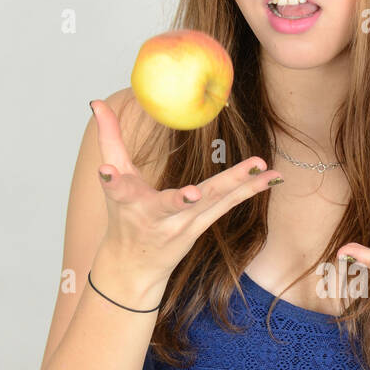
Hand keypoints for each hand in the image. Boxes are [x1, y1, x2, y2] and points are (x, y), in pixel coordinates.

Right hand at [90, 99, 283, 282]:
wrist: (136, 267)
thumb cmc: (124, 216)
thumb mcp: (113, 179)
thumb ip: (108, 138)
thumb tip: (96, 101)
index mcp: (129, 204)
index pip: (119, 190)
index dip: (112, 181)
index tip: (105, 172)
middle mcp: (157, 218)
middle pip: (175, 203)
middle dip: (186, 198)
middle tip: (195, 192)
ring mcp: (183, 224)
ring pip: (212, 203)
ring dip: (237, 185)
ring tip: (260, 166)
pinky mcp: (203, 225)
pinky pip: (229, 205)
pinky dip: (251, 190)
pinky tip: (272, 176)